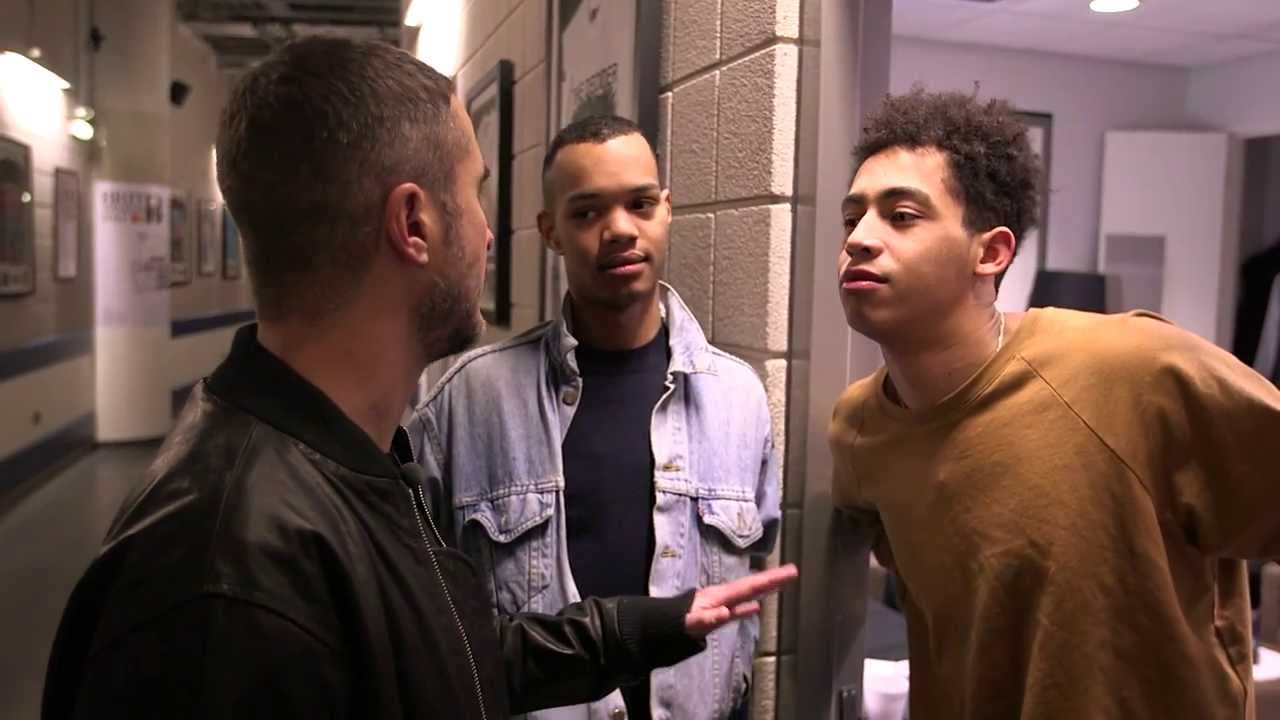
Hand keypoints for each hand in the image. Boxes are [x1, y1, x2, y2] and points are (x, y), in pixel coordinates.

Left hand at [684, 564, 798, 637]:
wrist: (660, 628)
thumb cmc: (675, 624)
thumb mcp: (689, 623)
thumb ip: (707, 618)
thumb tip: (727, 612)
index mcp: (719, 596)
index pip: (749, 586)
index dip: (770, 579)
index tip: (790, 571)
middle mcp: (722, 597)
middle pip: (751, 586)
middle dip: (772, 579)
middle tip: (793, 571)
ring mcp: (720, 605)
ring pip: (747, 595)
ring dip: (763, 589)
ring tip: (780, 583)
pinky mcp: (717, 616)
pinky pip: (738, 608)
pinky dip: (747, 607)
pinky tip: (756, 607)